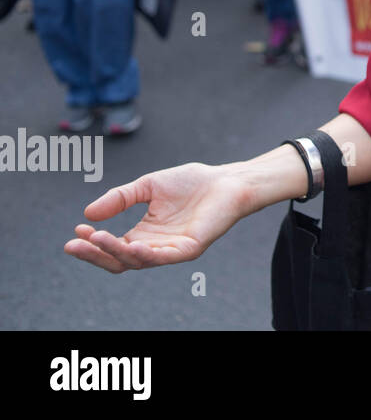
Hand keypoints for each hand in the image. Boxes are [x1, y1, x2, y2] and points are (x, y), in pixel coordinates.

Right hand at [65, 163, 253, 271]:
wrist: (226, 180)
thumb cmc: (191, 183)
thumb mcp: (147, 186)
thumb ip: (120, 198)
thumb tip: (87, 214)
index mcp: (143, 234)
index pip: (111, 246)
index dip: (93, 241)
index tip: (77, 229)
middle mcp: (154, 246)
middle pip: (118, 260)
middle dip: (95, 253)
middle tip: (74, 244)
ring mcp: (172, 249)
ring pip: (137, 261)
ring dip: (116, 252)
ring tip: (99, 239)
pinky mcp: (189, 249)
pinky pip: (164, 258)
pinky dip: (146, 255)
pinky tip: (131, 245)